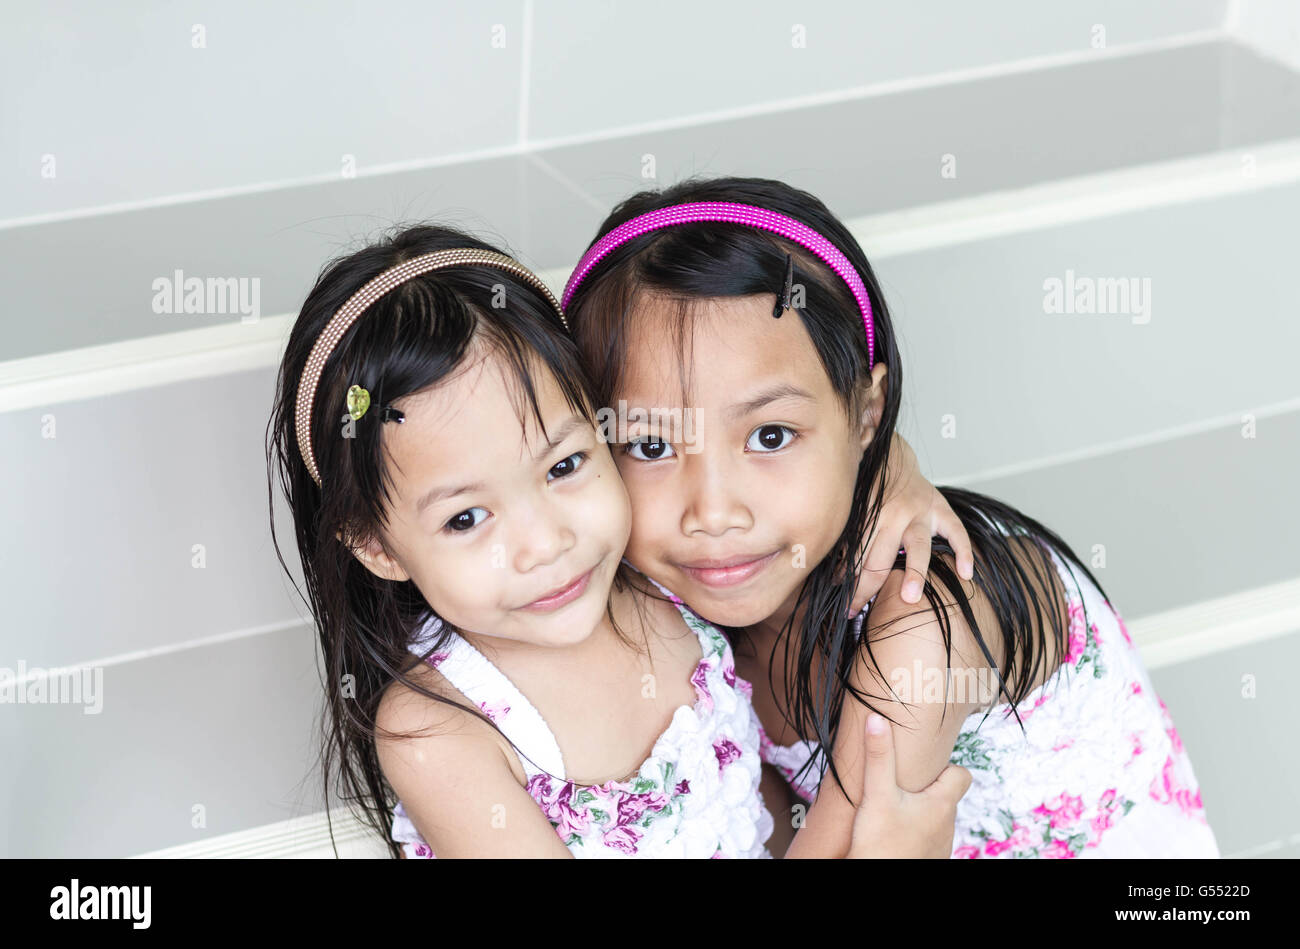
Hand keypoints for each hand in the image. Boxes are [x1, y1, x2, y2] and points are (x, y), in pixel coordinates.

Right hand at [845, 714, 970, 858]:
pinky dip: (915, 832)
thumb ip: (879, 755)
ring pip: (936, 818)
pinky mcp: (930, 860)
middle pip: (946, 795)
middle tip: (899, 787)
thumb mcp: (876, 794)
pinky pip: (928, 838)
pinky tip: (893, 832)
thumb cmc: (879, 842)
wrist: (875, 877)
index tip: (921, 768)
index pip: (963, 775)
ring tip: (893, 810)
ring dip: (919, 811)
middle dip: (926, 788)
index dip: (944, 767)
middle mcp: (948, 825)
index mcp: (942, 804)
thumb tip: (876, 717)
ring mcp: (941, 846)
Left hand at [850, 434, 973, 612]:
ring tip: (909, 599)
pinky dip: (964, 551)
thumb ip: (847, 534)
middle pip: (880, 559)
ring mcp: (920, 511)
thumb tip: (832, 570)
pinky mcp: (940, 507)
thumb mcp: (851, 506)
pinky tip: (966, 573)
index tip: (840, 600)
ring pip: (917, 547)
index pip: (855, 556)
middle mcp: (894, 514)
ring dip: (913, 574)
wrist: (890, 454)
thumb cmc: (868, 487)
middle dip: (865, 589)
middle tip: (853, 612)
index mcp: (868, 515)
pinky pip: (956, 531)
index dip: (846, 581)